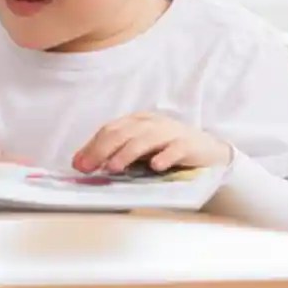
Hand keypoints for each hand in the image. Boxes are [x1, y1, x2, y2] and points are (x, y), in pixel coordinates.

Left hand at [73, 112, 231, 173]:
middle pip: (123, 133)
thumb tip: (80, 163)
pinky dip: (165, 156)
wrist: (208, 150)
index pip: (110, 129)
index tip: (78, 164)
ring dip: (127, 153)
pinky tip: (155, 166)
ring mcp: (170, 132)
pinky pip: (175, 149)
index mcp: (137, 121)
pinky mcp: (188, 145)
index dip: (92, 146)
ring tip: (113, 167)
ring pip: (145, 139)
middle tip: (89, 167)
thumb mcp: (138, 148)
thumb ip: (113, 152)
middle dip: (102, 149)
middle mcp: (151, 123)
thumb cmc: (167, 149)